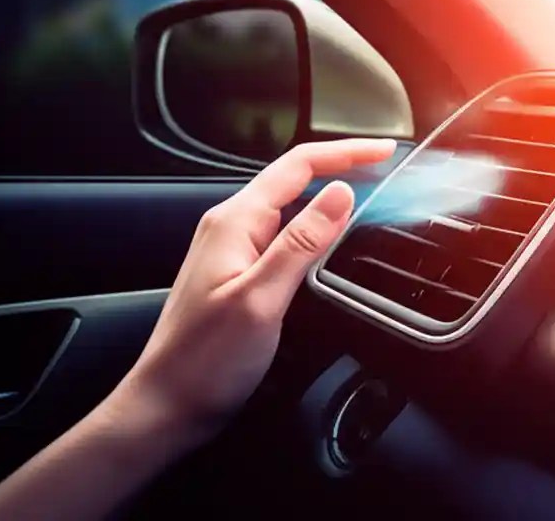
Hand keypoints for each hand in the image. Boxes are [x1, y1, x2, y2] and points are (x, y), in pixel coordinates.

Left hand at [107, 138, 395, 438]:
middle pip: (294, 178)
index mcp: (235, 222)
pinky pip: (283, 233)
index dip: (345, 152)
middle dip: (341, 166)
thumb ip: (302, 243)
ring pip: (290, 205)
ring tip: (369, 193)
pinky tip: (333, 236)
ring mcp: (233, 249)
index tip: (384, 151)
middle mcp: (231, 227)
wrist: (168, 404)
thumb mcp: (262, 298)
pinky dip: (315, 224)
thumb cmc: (205, 360)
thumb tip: (341, 193)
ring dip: (330, 193)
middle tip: (386, 169)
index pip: (298, 166)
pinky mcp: (239, 271)